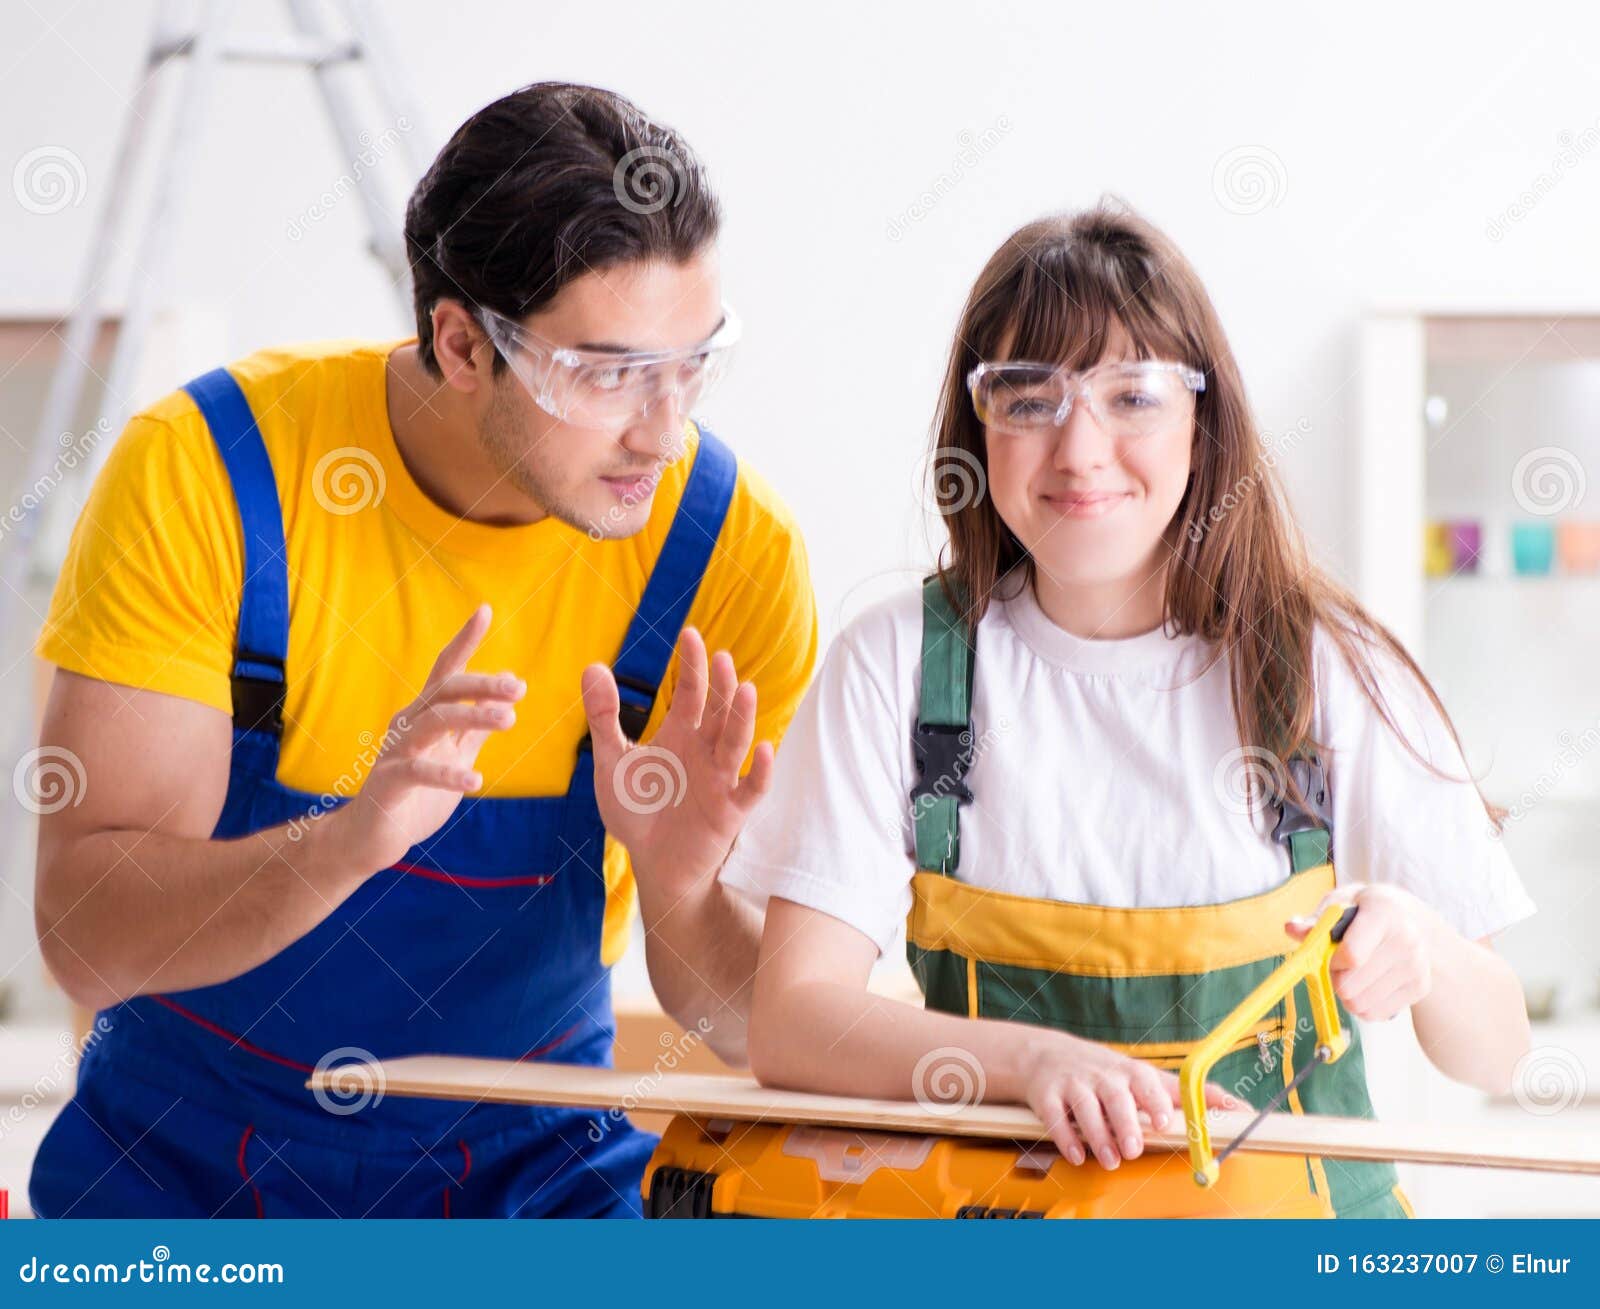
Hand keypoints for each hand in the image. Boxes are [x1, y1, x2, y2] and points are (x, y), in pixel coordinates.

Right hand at [323, 604, 522, 873]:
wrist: (372, 837)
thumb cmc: (415, 794)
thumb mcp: (454, 755)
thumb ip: (476, 726)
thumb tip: (508, 688)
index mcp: (426, 715)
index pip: (447, 670)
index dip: (465, 640)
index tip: (485, 610)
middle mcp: (408, 724)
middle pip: (445, 690)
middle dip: (483, 684)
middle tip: (519, 687)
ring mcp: (395, 751)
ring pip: (434, 722)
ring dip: (473, 717)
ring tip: (509, 720)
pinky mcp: (388, 782)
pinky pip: (418, 771)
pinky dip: (449, 773)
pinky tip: (477, 779)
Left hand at [581, 627, 772, 890]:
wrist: (652, 861)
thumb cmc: (636, 811)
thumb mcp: (611, 760)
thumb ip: (604, 717)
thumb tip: (593, 666)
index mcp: (680, 735)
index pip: (691, 693)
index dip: (692, 666)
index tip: (690, 634)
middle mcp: (705, 751)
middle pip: (718, 711)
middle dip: (720, 686)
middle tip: (721, 657)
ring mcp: (721, 779)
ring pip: (736, 742)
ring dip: (742, 717)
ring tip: (745, 688)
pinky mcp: (730, 810)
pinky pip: (752, 788)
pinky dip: (761, 771)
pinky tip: (764, 749)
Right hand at [1020, 1031, 1242, 1169]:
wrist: (1047, 1055)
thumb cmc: (1108, 1074)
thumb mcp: (1146, 1077)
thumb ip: (1188, 1095)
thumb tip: (1241, 1108)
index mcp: (1130, 1073)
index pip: (1145, 1082)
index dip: (1154, 1101)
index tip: (1163, 1121)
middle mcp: (1102, 1076)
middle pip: (1115, 1097)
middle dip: (1125, 1123)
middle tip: (1134, 1149)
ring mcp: (1073, 1084)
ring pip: (1085, 1108)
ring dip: (1099, 1136)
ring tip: (1111, 1159)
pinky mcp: (1046, 1095)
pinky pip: (1054, 1116)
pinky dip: (1065, 1138)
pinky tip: (1077, 1156)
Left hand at [1285, 882, 1440, 1020]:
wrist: (1412, 920)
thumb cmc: (1365, 910)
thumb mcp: (1340, 903)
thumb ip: (1315, 920)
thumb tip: (1291, 929)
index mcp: (1383, 912)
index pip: (1351, 955)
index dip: (1331, 961)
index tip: (1329, 954)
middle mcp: (1406, 940)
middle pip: (1351, 985)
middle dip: (1335, 978)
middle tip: (1340, 964)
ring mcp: (1416, 967)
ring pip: (1361, 1004)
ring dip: (1348, 994)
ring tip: (1355, 972)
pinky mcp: (1420, 988)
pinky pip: (1375, 1014)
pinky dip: (1363, 1004)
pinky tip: (1369, 983)